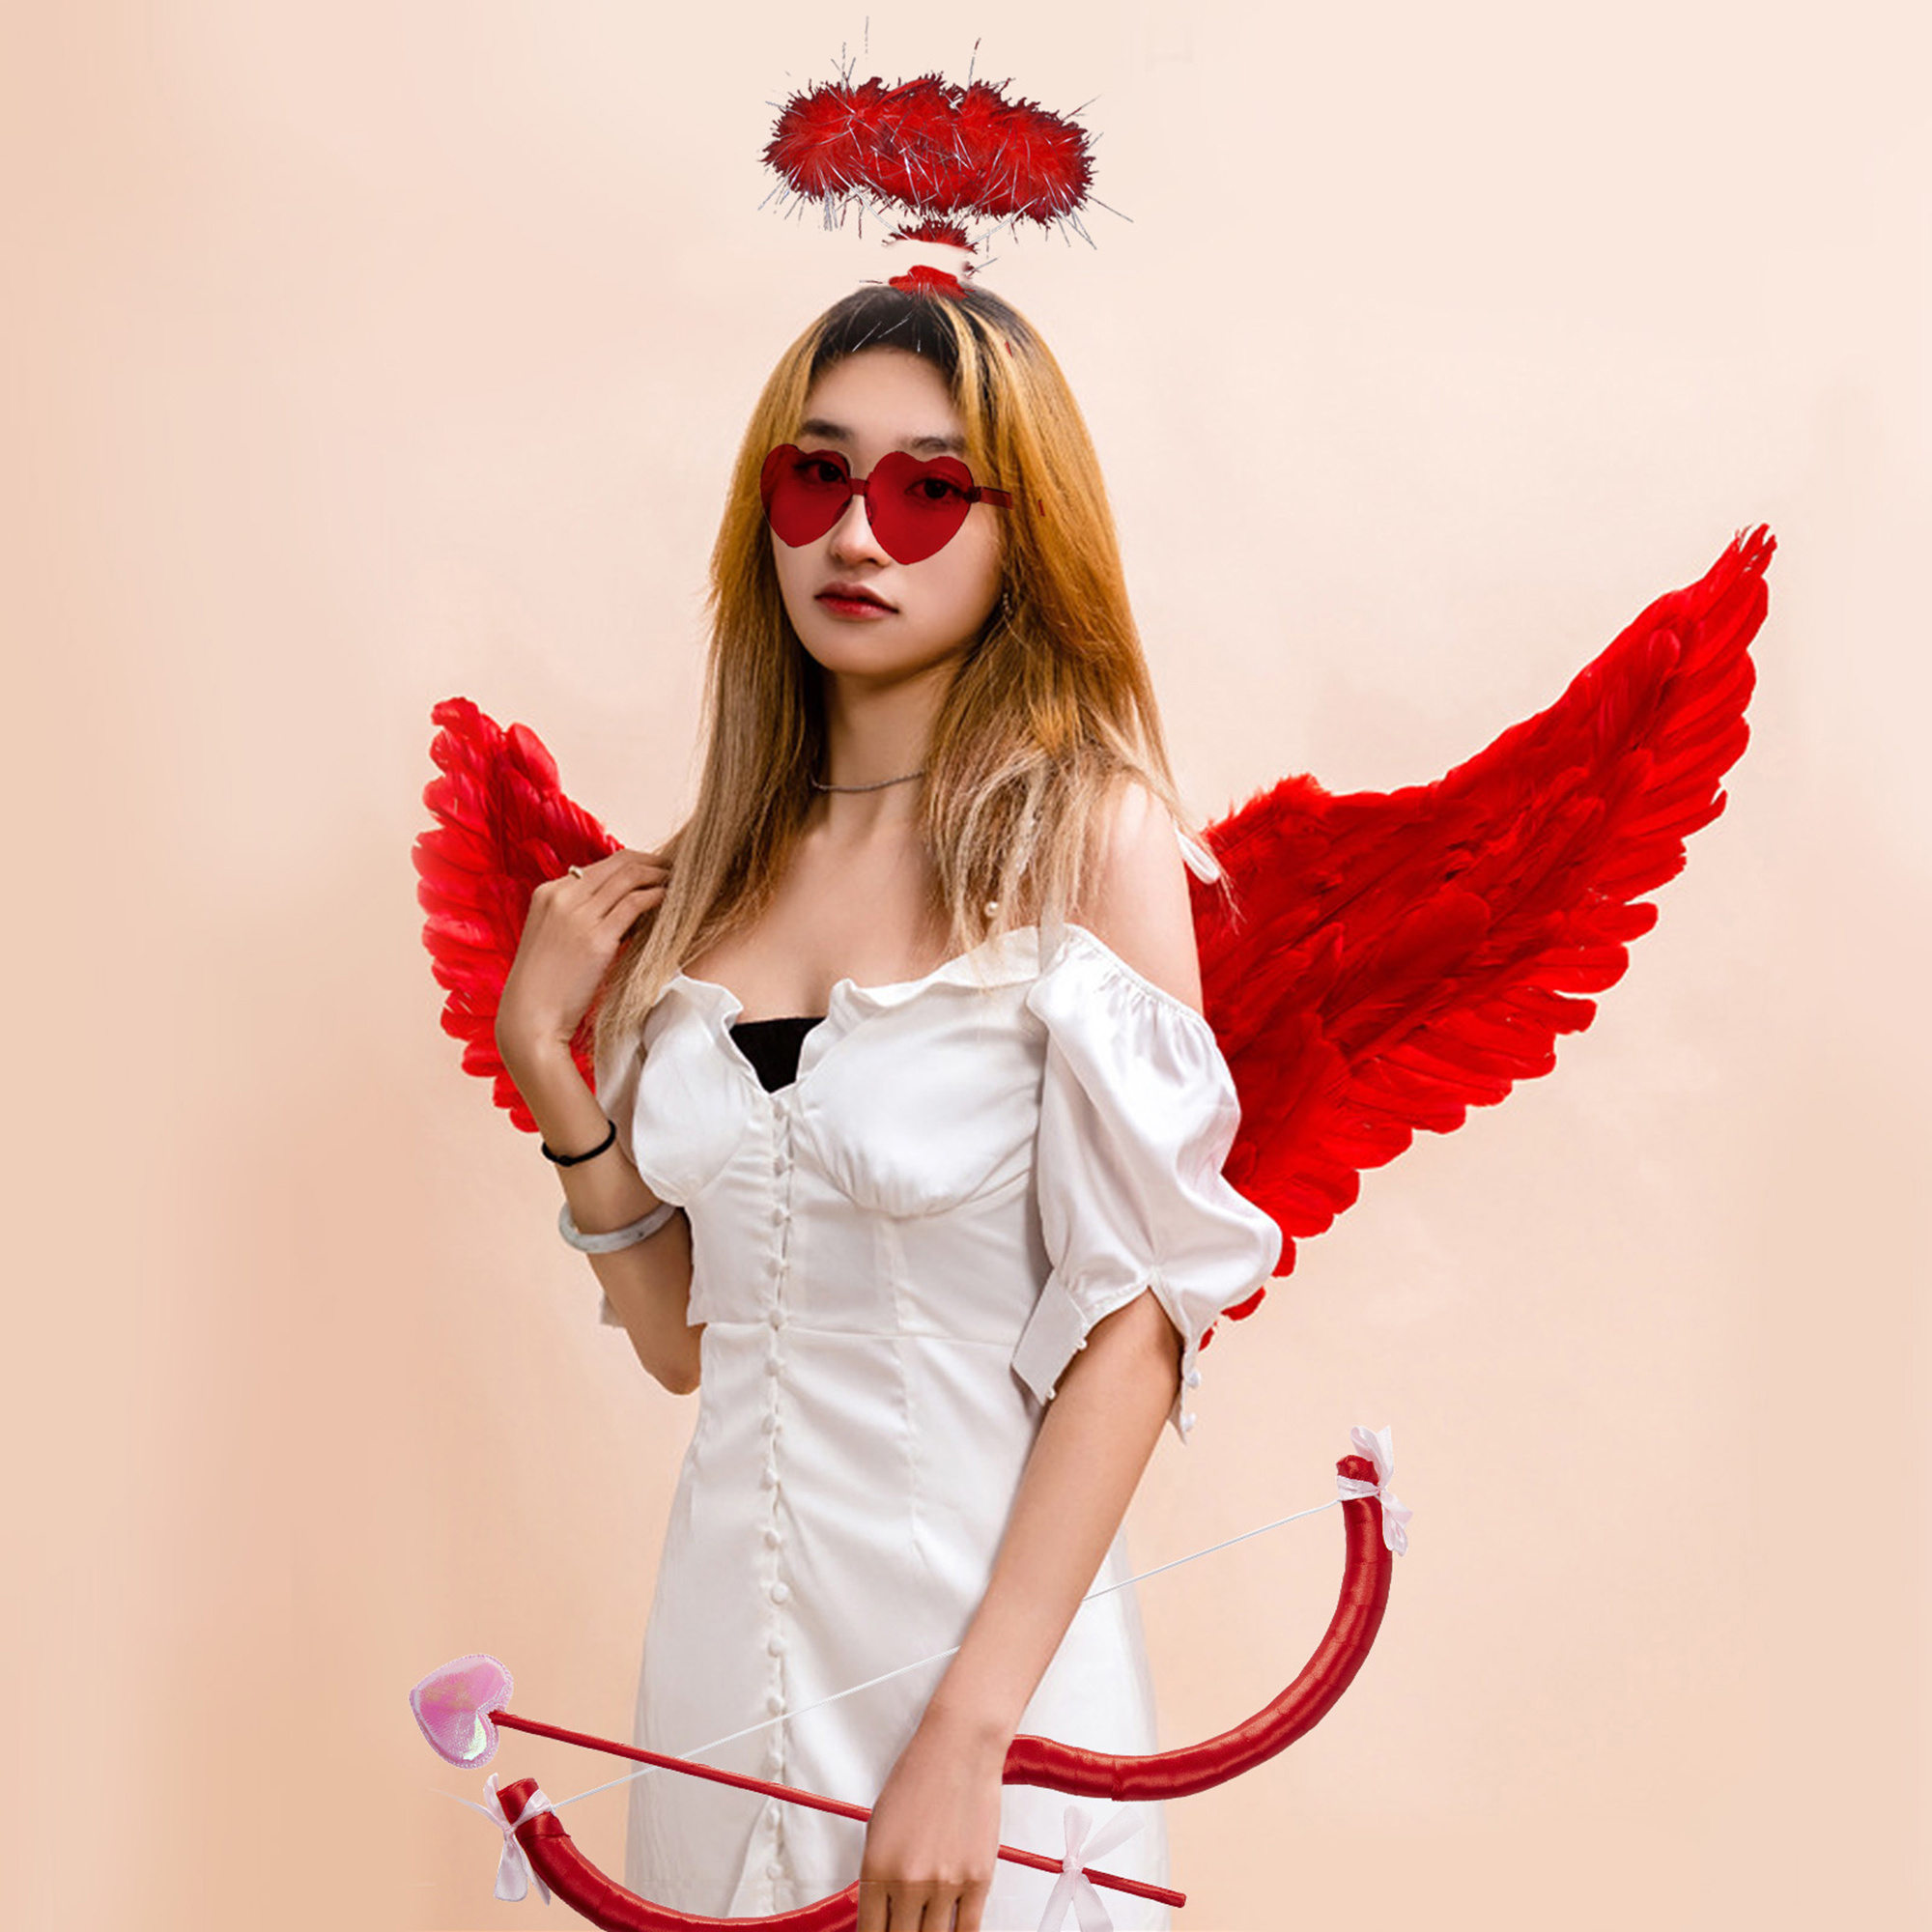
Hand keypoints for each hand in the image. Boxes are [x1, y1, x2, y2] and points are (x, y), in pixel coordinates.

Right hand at [495, 848, 669, 1074]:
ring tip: (679, 881)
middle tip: (675, 869)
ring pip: (629, 877)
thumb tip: (619, 908)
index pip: (600, 866)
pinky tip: (671, 900)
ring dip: (659, 875)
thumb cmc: (546, 985)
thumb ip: (577, 916)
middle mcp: (561, 896)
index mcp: (548, 893)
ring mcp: (577, 915)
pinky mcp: (596, 937)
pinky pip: (635, 903)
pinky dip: (657, 896)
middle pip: (617, 863)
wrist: (530, 1018)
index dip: (633, 865)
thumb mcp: (553, 938)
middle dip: (652, 862)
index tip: (655, 871)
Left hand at [857, 1705, 1008, 1931]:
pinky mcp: (978, 1880)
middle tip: (905, 1928)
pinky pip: (967, 1931)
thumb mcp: (878, 1827)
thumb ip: (877, 1875)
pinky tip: (952, 1928)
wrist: (959, 1749)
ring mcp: (946, 1884)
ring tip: (927, 1925)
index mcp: (877, 1869)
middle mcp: (910, 1882)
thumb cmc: (918, 1777)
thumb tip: (881, 1913)